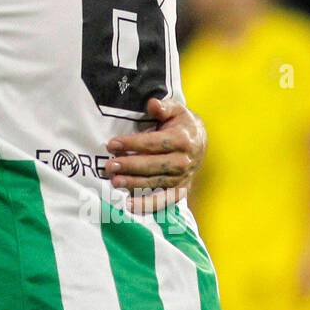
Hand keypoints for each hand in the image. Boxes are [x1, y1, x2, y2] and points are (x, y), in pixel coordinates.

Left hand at [104, 97, 205, 213]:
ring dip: (134, 184)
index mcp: (182, 140)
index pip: (154, 143)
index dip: (132, 144)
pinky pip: (163, 200)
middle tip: (109, 166)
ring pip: (156, 182)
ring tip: (114, 182)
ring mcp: (182, 178)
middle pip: (154, 165)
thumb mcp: (176, 109)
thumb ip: (164, 107)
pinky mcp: (179, 190)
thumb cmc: (182, 123)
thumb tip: (152, 104)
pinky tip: (129, 205)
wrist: (200, 141)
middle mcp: (184, 161)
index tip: (112, 144)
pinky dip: (148, 205)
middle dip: (130, 166)